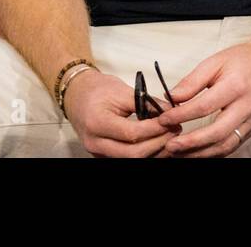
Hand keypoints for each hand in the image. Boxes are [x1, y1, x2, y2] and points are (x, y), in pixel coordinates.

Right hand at [62, 69, 180, 157]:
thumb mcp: (121, 90)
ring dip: (153, 151)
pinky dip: (144, 152)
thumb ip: (145, 102)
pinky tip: (156, 143)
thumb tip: (168, 111)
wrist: (76, 94)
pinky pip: (126, 158)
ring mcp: (98, 152)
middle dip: (157, 144)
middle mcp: (95, 142)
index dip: (154, 129)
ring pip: (131, 160)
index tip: (170, 121)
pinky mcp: (103, 155)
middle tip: (174, 131)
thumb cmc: (96, 89)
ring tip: (168, 137)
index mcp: (97, 122)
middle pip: (133, 154)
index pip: (131, 133)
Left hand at [156, 42, 250, 157]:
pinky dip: (213, 152)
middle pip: (217, 132)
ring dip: (201, 153)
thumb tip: (172, 97)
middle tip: (170, 145)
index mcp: (236, 86)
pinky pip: (232, 146)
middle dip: (191, 142)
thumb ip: (193, 81)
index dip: (182, 115)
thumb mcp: (216, 61)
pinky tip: (197, 152)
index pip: (205, 106)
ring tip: (180, 153)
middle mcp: (246, 106)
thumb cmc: (245, 61)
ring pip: (225, 145)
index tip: (164, 119)